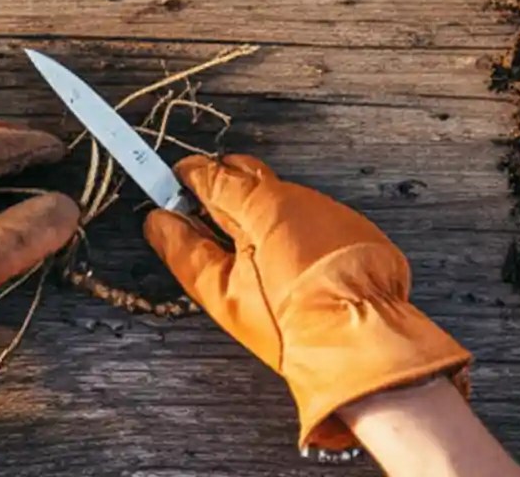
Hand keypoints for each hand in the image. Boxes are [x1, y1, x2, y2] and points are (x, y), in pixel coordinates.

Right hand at [144, 155, 469, 450]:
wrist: (359, 346)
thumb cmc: (292, 324)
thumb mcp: (222, 292)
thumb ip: (186, 250)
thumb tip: (160, 223)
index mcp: (260, 205)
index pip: (213, 173)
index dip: (189, 178)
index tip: (173, 185)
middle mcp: (298, 197)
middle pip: (247, 175)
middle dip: (223, 190)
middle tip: (204, 218)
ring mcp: (330, 212)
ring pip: (282, 198)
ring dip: (261, 214)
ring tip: (250, 254)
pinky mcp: (356, 230)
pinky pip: (315, 218)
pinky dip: (295, 232)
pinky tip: (290, 266)